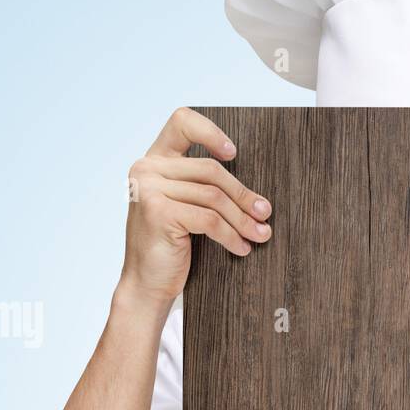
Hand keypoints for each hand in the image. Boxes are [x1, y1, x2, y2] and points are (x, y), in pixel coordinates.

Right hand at [121, 107, 272, 306]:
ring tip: (260, 234)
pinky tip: (241, 248)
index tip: (234, 154)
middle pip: (210, 170)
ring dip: (243, 219)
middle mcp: (146, 170)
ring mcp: (149, 190)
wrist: (145, 286)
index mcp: (152, 161)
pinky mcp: (159, 212)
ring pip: (213, 196)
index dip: (211, 132)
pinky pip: (209, 219)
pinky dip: (231, 235)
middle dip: (243, 195)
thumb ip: (202, 188)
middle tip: (264, 213)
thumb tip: (255, 195)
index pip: (181, 122)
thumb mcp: (184, 209)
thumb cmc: (168, 249)